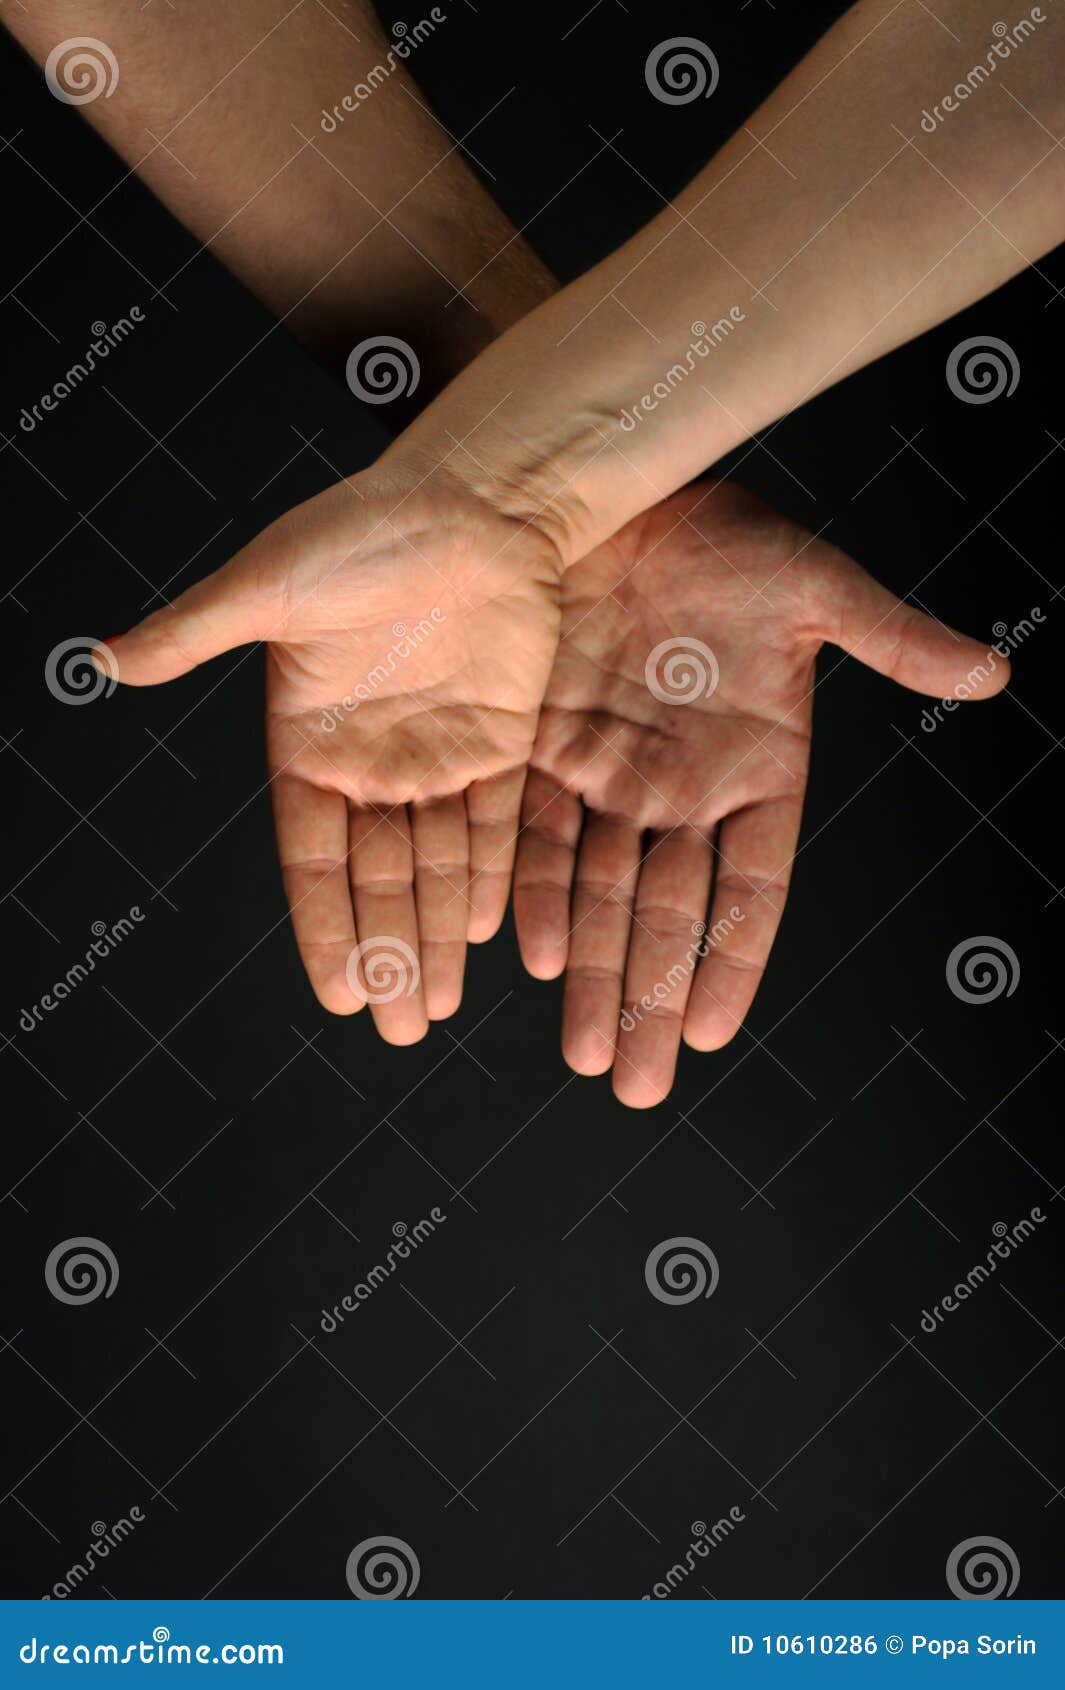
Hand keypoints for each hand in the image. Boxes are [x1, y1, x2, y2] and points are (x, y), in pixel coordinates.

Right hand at [100, 463, 562, 1040]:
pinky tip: (484, 934)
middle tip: (399, 1030)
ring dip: (437, 937)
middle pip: (378, 880)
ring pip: (436, 866)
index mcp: (308, 742)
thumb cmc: (363, 532)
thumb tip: (103, 659)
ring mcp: (437, 757)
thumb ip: (198, 632)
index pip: (312, 858)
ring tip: (435, 1009)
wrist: (473, 498)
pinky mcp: (499, 741)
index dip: (324, 926)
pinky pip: (493, 826)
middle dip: (388, 956)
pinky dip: (488, 878)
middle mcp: (372, 763)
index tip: (336, 997)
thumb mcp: (271, 585)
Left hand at [513, 480, 1006, 1107]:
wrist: (613, 493)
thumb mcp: (813, 585)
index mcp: (758, 771)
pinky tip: (530, 953)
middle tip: (635, 1086)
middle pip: (667, 916)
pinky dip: (533, 892)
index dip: (730, 962)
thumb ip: (890, 636)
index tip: (712, 1034)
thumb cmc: (726, 539)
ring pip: (599, 895)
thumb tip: (992, 670)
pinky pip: (537, 837)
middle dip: (650, 1000)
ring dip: (591, 972)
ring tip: (585, 1052)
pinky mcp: (542, 750)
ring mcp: (609, 776)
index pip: (750, 891)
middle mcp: (682, 791)